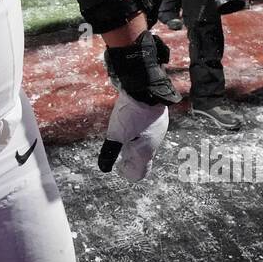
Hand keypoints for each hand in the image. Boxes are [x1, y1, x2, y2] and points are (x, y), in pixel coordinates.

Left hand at [101, 31, 179, 171]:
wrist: (145, 88)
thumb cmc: (131, 114)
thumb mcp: (116, 134)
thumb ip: (110, 152)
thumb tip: (104, 168)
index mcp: (146, 151)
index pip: (141, 172)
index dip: (128, 173)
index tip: (118, 166)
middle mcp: (155, 142)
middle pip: (143, 159)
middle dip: (130, 159)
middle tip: (118, 154)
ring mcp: (158, 129)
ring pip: (146, 144)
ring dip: (134, 145)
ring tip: (123, 138)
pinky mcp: (156, 118)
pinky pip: (147, 132)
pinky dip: (138, 134)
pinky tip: (130, 124)